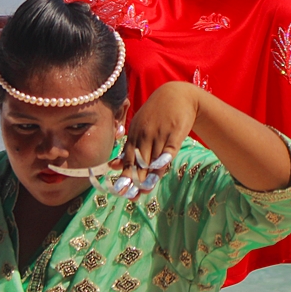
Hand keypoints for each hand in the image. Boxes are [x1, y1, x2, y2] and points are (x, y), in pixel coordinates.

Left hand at [111, 82, 200, 197]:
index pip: (128, 158)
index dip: (125, 175)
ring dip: (149, 176)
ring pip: (154, 159)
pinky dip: (164, 159)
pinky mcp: (175, 133)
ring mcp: (160, 134)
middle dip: (135, 180)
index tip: (121, 190)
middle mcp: (145, 135)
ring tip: (144, 191)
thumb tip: (112, 166)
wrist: (178, 95)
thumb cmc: (156, 115)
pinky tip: (160, 169)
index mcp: (134, 134)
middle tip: (131, 196)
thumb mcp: (139, 127)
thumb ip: (128, 147)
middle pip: (139, 161)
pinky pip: (169, 149)